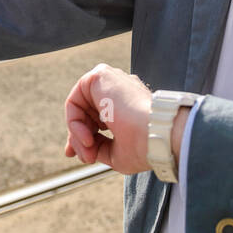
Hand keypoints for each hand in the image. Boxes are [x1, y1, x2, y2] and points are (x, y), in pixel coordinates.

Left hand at [62, 63, 189, 174]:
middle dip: (78, 138)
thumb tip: (79, 150)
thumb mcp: (117, 152)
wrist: (158, 135)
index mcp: (125, 104)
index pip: (95, 117)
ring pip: (78, 108)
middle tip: (87, 157)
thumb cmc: (144, 146)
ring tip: (90, 150)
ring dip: (77, 134)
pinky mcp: (100, 75)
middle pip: (84, 113)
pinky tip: (88, 137)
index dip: (83, 137)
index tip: (85, 156)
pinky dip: (74, 122)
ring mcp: (109, 80)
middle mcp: (117, 90)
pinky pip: (74, 100)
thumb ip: (98, 146)